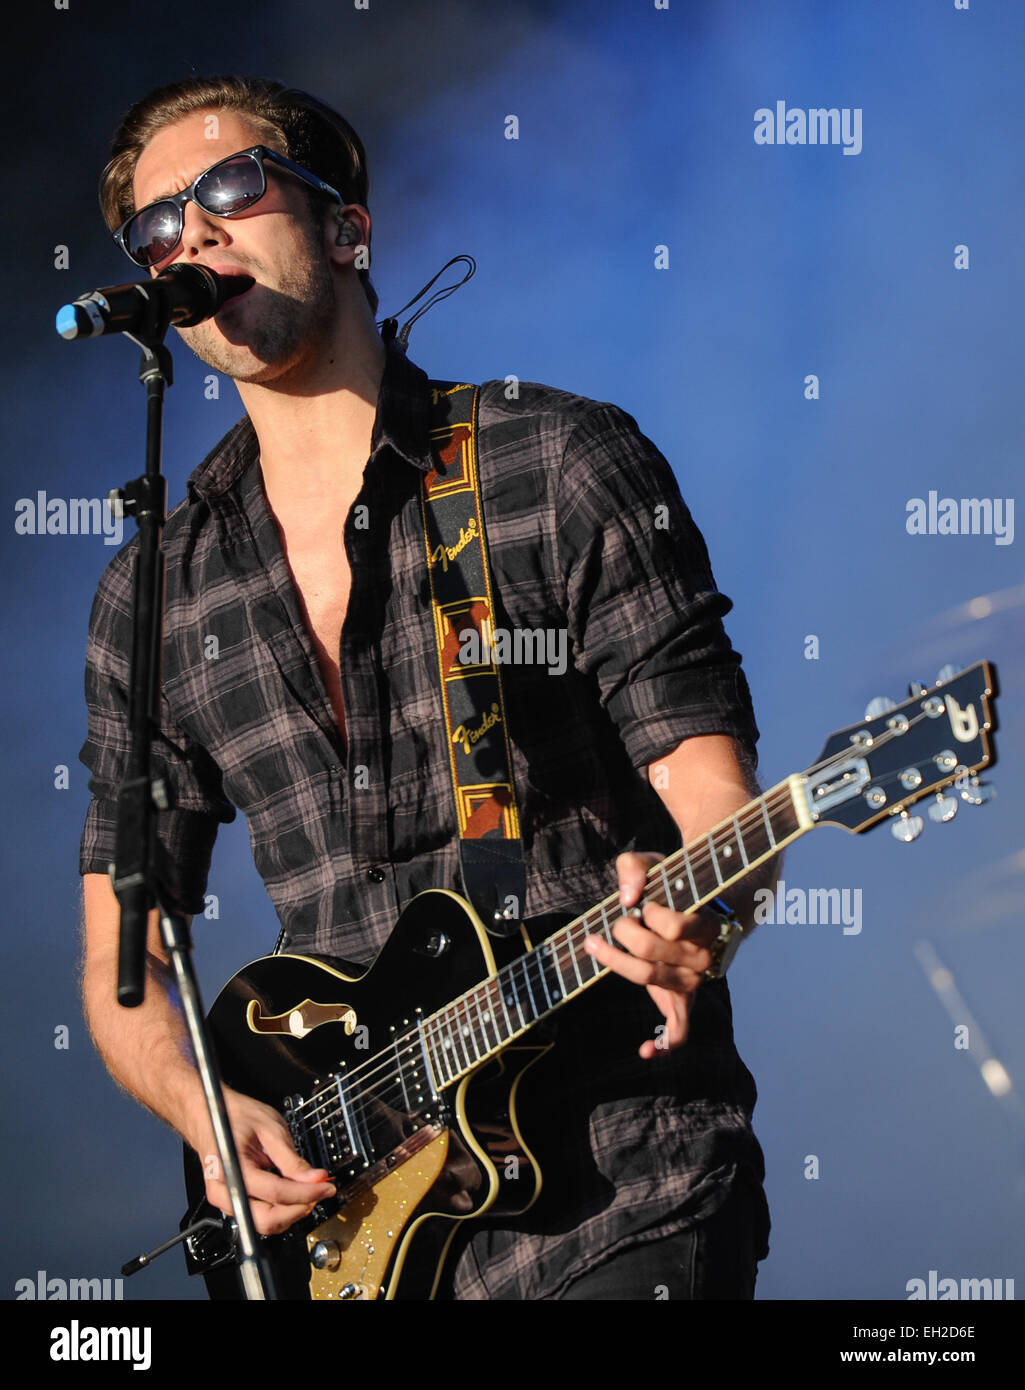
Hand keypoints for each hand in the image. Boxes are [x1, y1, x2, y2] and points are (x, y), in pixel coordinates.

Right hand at [187, 1086, 335, 1235]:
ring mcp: (226, 1200)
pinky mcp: (232, 1203)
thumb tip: (315, 1178)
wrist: (210, 1115)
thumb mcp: (270, 1128)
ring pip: (264, 1223)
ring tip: (310, 1192)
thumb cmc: (235, 1117)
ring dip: (291, 1212)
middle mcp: (224, 1192)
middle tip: (320, 1192)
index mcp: (231, 1169)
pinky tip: (294, 1195)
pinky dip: (280, 1210)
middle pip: (267, 1219)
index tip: (326, 1187)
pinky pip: (259, 1216)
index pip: (275, 1193)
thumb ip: (291, 1158)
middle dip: (298, 1209)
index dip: (306, 1193)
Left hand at [584, 851, 718, 1059]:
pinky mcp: (682, 1003)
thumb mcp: (657, 864)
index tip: (641, 904)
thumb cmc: (673, 888)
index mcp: (706, 925)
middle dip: (623, 933)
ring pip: (647, 979)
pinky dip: (663, 1044)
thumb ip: (636, 867)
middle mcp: (703, 958)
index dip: (650, 913)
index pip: (675, 925)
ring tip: (594, 944)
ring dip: (616, 961)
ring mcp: (693, 984)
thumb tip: (626, 897)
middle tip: (617, 922)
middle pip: (651, 952)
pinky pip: (680, 1032)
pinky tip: (644, 1051)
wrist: (699, 912)